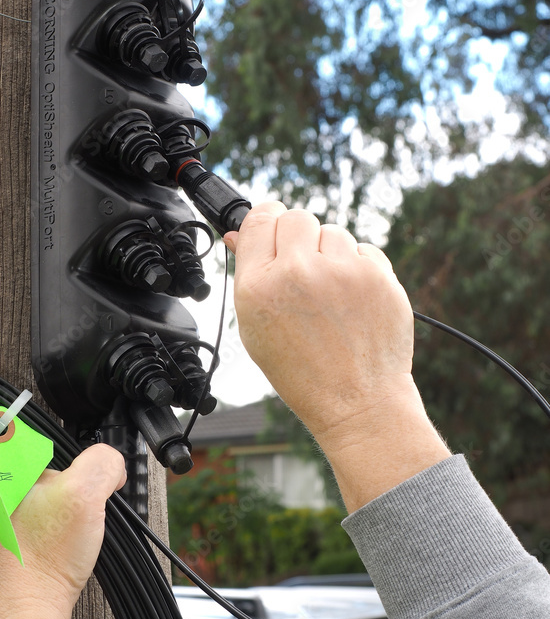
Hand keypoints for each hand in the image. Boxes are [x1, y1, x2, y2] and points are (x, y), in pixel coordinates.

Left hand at [0, 444, 125, 618]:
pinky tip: (46, 552)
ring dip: (42, 516)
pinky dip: (31, 542)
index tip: (65, 476)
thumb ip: (102, 463)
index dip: (56, 454)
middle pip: (25, 473)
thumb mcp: (86, 494)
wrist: (29, 617)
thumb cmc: (47, 562)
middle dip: (52, 488)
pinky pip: (13, 536)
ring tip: (57, 536)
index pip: (26, 439)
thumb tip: (109, 464)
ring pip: (19, 505)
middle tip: (66, 510)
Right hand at [224, 203, 448, 509]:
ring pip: (332, 231)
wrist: (357, 401)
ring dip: (330, 253)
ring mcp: (342, 271)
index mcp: (258, 287)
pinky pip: (364, 250)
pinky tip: (354, 301)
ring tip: (331, 294)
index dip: (265, 220)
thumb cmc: (302, 371)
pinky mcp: (378, 275)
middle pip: (296, 216)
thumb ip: (249, 274)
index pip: (258, 218)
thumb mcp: (256, 326)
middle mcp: (298, 272)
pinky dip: (359, 269)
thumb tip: (240, 233)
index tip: (272, 227)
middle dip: (298, 236)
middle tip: (303, 269)